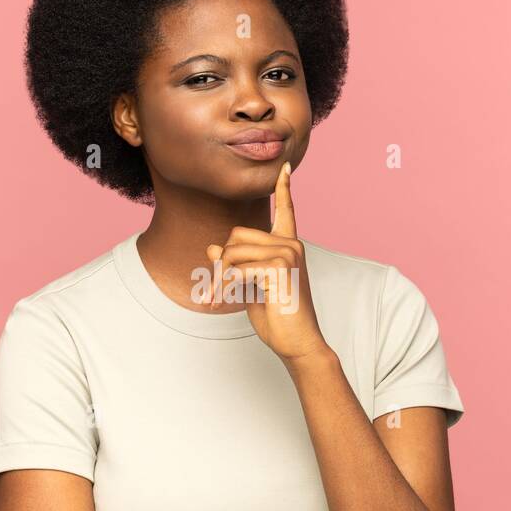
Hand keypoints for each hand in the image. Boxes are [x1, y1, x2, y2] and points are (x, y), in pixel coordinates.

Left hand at [204, 162, 328, 364]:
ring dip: (219, 278)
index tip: (282, 167)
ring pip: (232, 253)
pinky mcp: (280, 267)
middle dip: (221, 262)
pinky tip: (223, 301)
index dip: (282, 188)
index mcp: (288, 246)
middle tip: (218, 288)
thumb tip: (213, 246)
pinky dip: (224, 287)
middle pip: (236, 236)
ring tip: (218, 298)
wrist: (297, 343)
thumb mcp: (250, 288)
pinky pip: (237, 269)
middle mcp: (291, 245)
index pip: (285, 210)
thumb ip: (236, 265)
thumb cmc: (277, 317)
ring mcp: (288, 254)